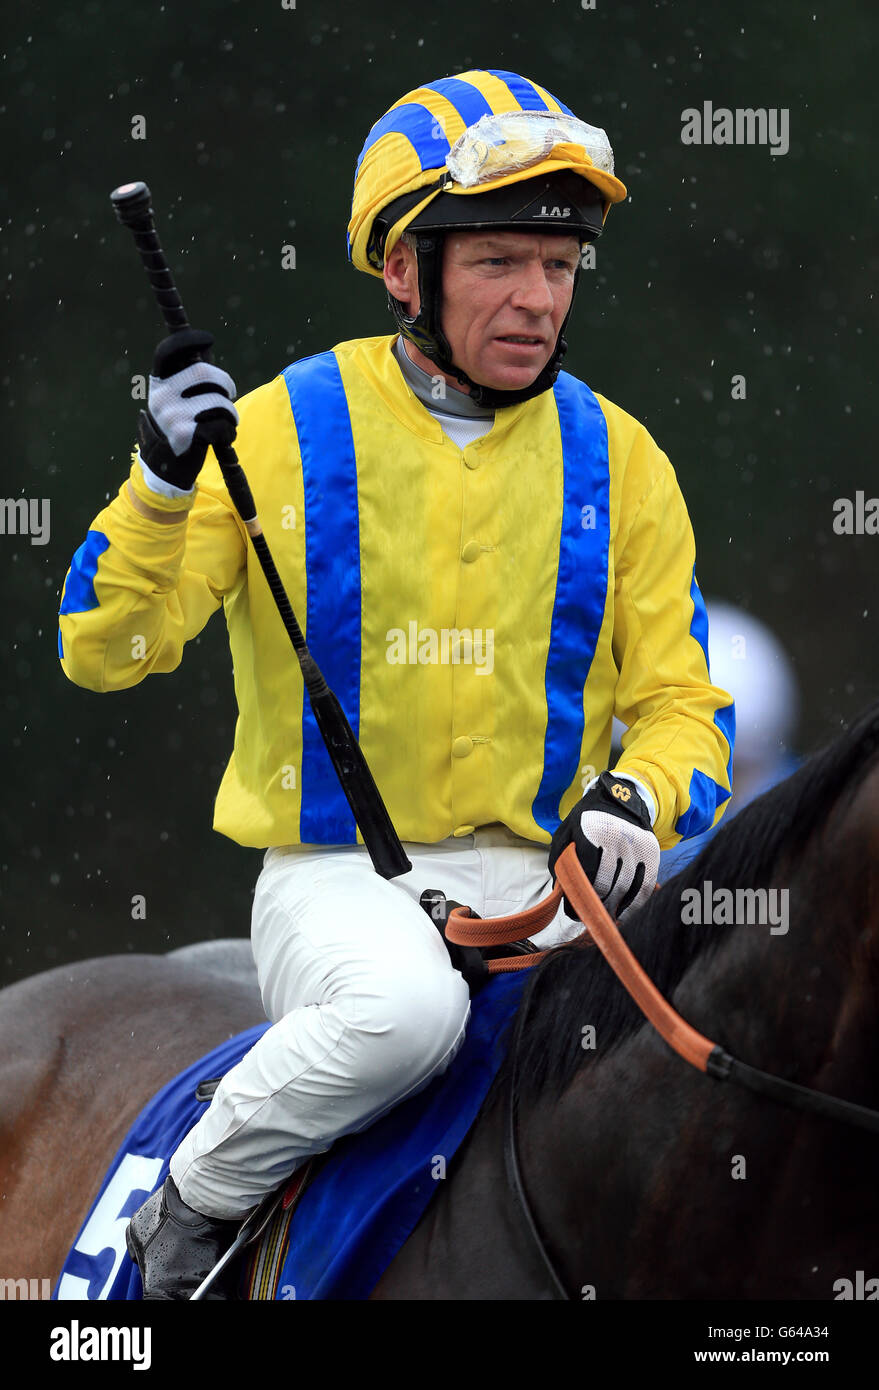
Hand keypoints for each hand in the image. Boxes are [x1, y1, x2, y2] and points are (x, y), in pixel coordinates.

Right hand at [137, 328, 238, 490]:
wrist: (167, 465)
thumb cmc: (180, 425)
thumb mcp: (176, 399)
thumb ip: (188, 378)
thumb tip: (205, 348)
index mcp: (159, 383)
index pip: (168, 352)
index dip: (189, 341)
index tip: (207, 339)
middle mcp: (161, 396)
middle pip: (205, 373)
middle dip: (226, 383)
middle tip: (230, 394)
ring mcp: (172, 415)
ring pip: (218, 401)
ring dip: (231, 412)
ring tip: (226, 421)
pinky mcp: (185, 435)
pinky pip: (221, 425)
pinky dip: (229, 431)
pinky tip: (223, 437)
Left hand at [548, 770, 659, 919]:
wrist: (619, 801)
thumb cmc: (586, 823)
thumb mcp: (566, 834)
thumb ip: (560, 862)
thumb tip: (563, 894)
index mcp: (590, 832)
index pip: (585, 875)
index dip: (580, 898)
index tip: (577, 913)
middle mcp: (615, 838)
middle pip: (608, 886)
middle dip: (600, 908)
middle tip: (594, 919)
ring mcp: (635, 845)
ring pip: (628, 889)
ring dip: (618, 909)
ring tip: (610, 919)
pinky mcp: (651, 852)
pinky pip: (645, 885)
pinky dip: (636, 903)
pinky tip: (626, 911)